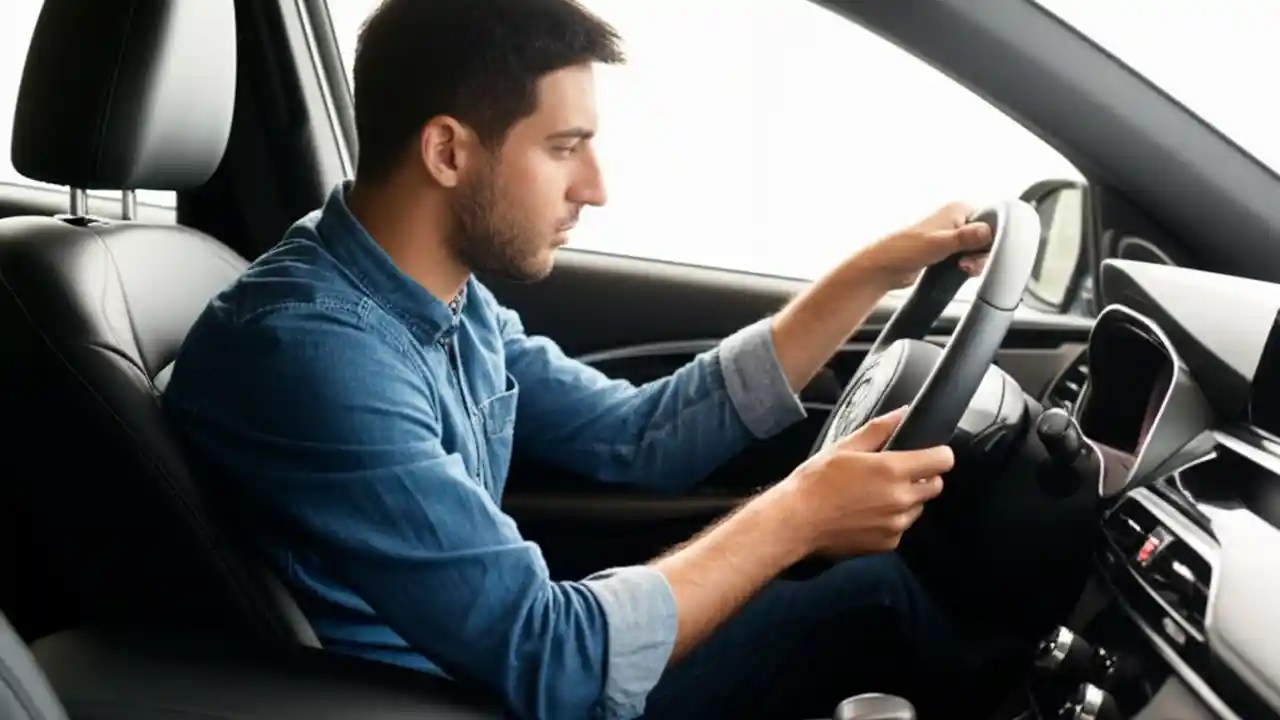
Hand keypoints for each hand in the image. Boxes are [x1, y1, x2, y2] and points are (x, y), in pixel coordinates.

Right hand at [781, 407, 951, 556]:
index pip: (942, 460)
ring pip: (918, 507)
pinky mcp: (888, 543)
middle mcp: (901, 499)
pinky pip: (902, 527)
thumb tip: (902, 414)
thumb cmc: (816, 482)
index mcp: (893, 470)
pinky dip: (892, 519)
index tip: (929, 453)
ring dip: (907, 499)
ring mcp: (896, 525)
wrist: (796, 521)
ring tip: (877, 495)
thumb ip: (878, 430)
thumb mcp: (844, 447)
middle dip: (923, 476)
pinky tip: (867, 513)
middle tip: (897, 472)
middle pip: (935, 485)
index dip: (939, 453)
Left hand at [858, 202, 992, 289]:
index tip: (982, 250)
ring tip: (961, 268)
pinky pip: (969, 257)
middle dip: (982, 253)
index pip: (992, 218)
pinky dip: (968, 265)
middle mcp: (957, 219)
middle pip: (987, 236)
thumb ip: (965, 237)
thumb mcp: (939, 243)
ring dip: (975, 261)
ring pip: (979, 249)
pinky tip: (960, 270)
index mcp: (958, 209)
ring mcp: (953, 235)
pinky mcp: (949, 250)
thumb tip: (987, 231)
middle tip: (968, 263)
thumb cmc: (905, 250)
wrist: (886, 267)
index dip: (992, 236)